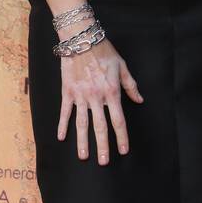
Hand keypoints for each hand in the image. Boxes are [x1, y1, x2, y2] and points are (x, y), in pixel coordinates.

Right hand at [56, 36, 143, 164]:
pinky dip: (63, 125)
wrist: (81, 40)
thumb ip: (130, 86)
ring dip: (83, 141)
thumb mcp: (123, 67)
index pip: (118, 120)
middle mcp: (96, 97)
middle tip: (104, 162)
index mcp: (111, 92)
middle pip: (100, 126)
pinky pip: (65, 112)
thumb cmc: (105, 52)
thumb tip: (140, 100)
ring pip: (82, 123)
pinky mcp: (67, 92)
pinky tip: (61, 138)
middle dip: (103, 146)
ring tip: (84, 157)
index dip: (121, 137)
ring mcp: (80, 96)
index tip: (123, 150)